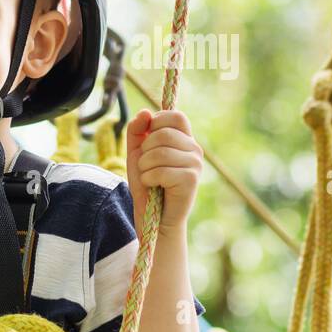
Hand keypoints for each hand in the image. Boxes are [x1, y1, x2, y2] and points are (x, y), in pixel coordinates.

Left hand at [126, 109, 201, 233]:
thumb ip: (137, 131)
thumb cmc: (147, 184)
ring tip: (149, 178)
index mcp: (185, 140)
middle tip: (146, 167)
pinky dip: (148, 179)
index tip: (147, 140)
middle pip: (163, 134)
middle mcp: (195, 149)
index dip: (157, 122)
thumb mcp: (136, 153)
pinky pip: (160, 170)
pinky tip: (154, 187)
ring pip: (159, 152)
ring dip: (144, 167)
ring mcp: (195, 164)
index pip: (175, 116)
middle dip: (145, 150)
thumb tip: (145, 112)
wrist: (155, 219)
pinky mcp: (191, 180)